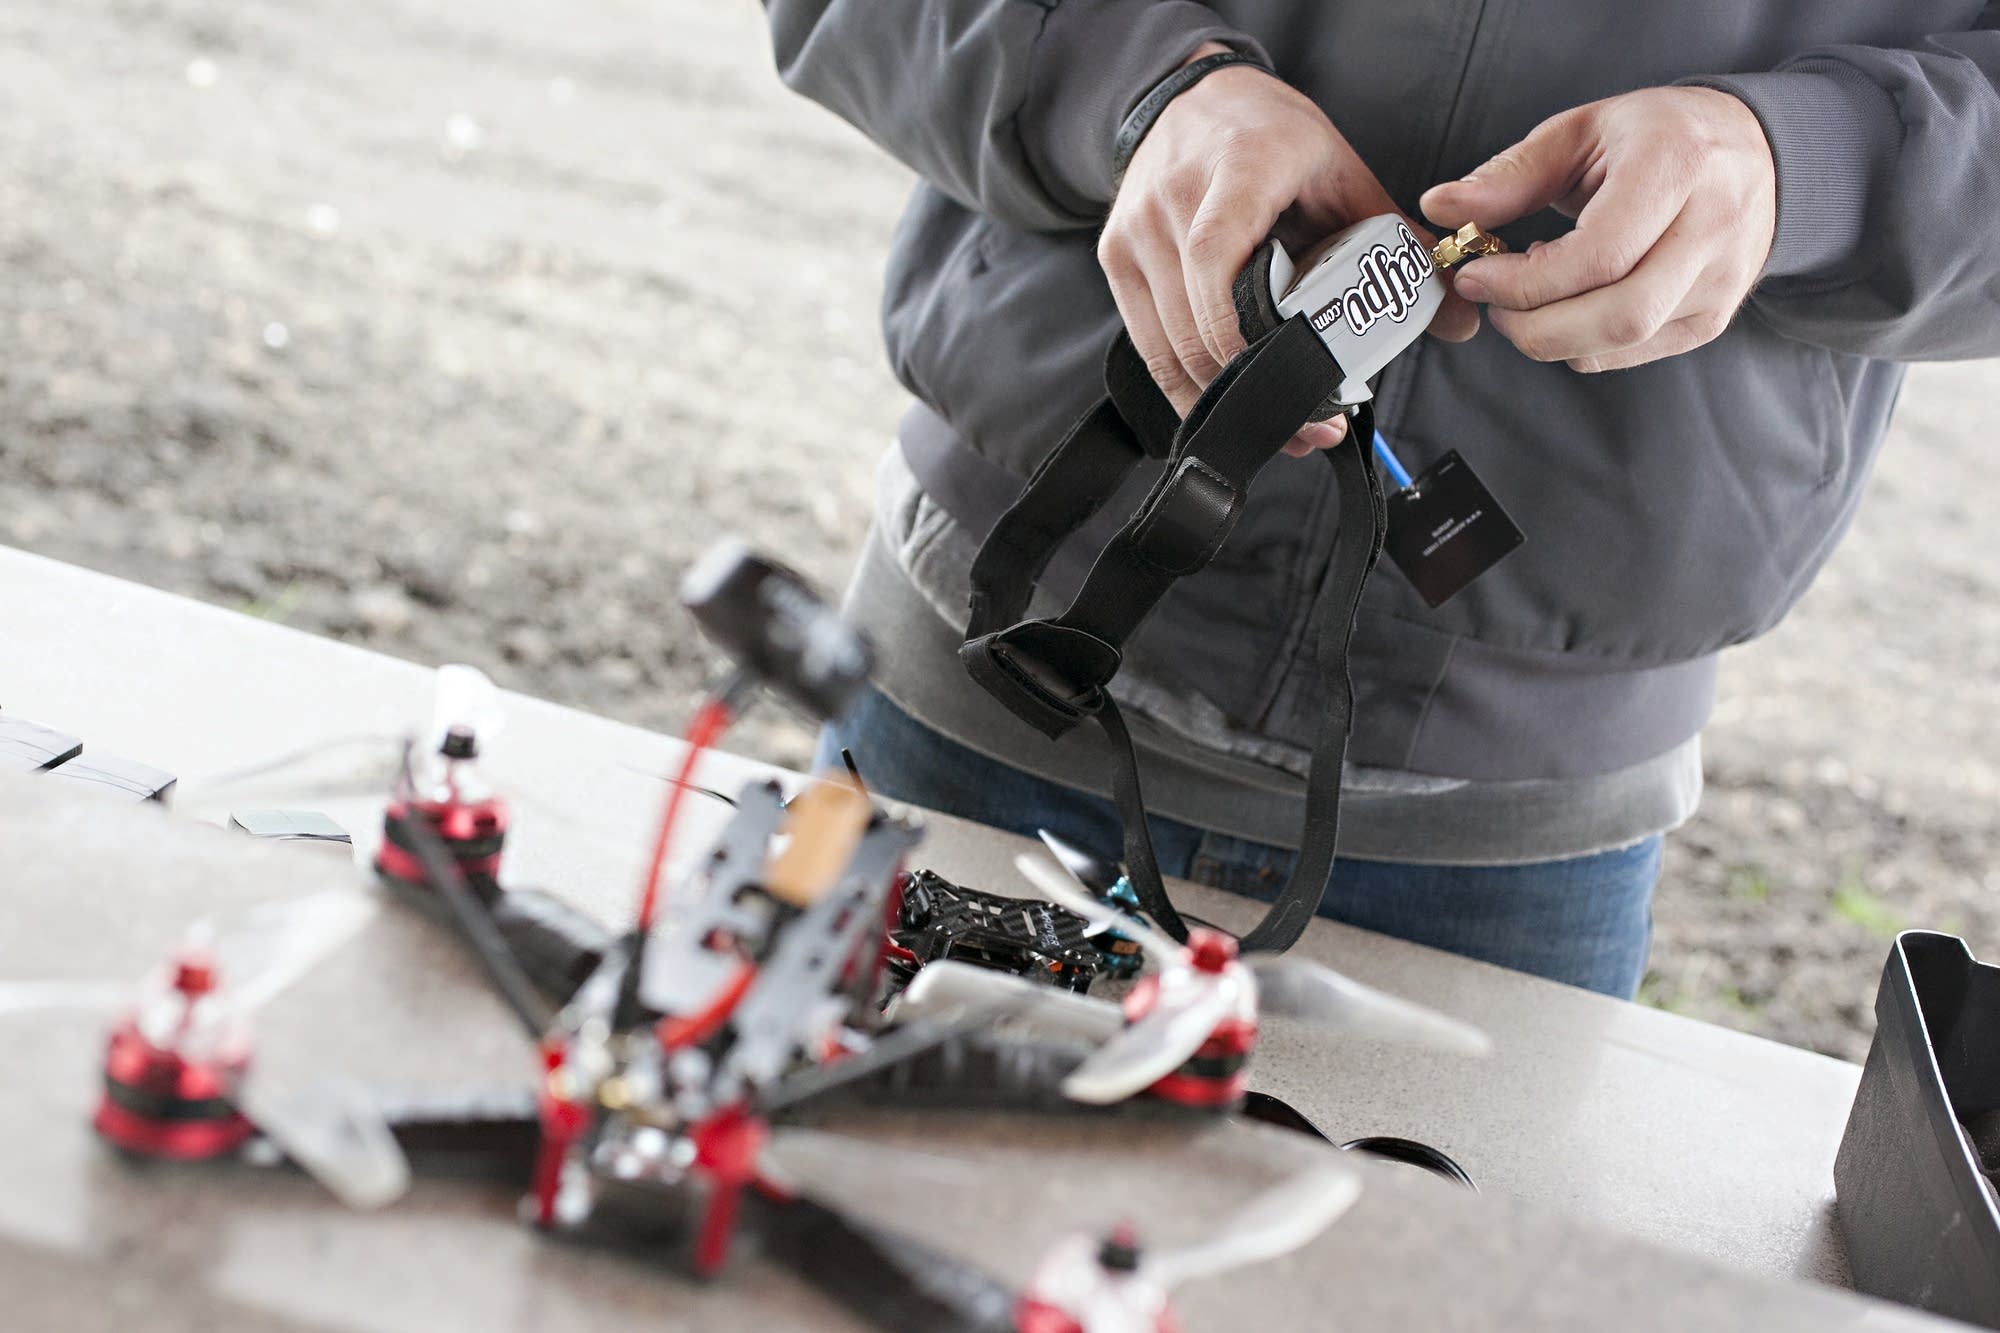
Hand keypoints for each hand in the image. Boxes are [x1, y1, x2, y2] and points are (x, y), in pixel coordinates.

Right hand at [1103, 43, 1477, 455]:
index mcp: (1239, 167)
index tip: (1296, 379)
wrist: (1191, 99)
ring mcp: (1136, 233)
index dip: (1241, 331)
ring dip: (1224, 401)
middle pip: (1196, 321)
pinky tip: (1230, 410)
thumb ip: (1397, 244)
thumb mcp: (1340, 173)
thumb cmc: (1270, 138)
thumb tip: (1458, 320)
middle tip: (1313, 428)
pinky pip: (1148, 347)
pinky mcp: (1114, 260)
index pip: (1217, 256)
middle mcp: (1175, 198)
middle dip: (1254, 389)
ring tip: (1284, 430)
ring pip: (1169, 346)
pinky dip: (1188, 388)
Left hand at [1419, 87, 1775, 372]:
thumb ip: (1510, 174)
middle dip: (1534, 326)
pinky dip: (1582, 344)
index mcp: (1676, 167)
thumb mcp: (1581, 132)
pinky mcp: (1713, 318)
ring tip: (1533, 298)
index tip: (1477, 276)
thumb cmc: (1659, 137)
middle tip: (1495, 304)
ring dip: (1554, 337)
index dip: (1526, 282)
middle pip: (1616, 316)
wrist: (1753, 152)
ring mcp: (1721, 281)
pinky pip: (1631, 355)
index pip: (1600, 255)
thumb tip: (1440, 206)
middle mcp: (1712, 228)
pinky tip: (1572, 304)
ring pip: (1622, 343)